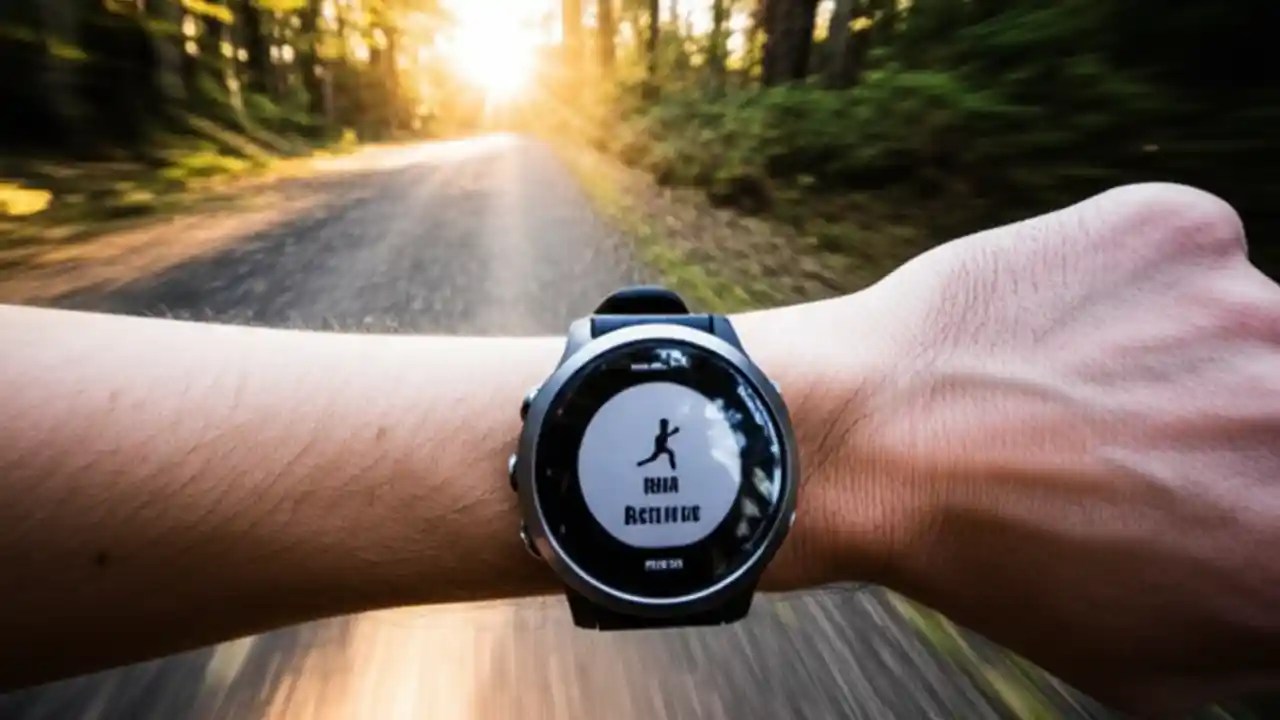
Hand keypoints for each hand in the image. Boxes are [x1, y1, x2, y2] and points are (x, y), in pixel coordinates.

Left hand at [814, 184, 1279, 713]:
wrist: (866, 442)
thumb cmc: (996, 566)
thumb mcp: (1152, 661)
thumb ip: (1261, 629)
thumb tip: (1279, 573)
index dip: (1239, 486)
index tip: (1197, 482)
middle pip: (1279, 403)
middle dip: (1223, 424)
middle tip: (1125, 438)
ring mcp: (1251, 313)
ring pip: (1243, 329)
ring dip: (1178, 355)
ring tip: (1066, 387)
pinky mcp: (1185, 231)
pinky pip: (1186, 257)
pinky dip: (1134, 284)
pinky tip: (1051, 328)